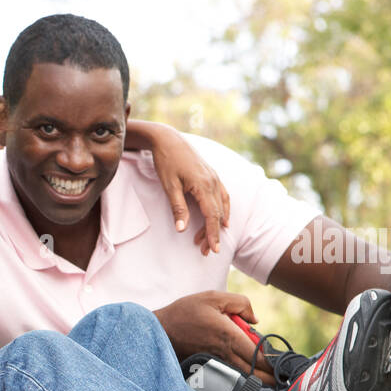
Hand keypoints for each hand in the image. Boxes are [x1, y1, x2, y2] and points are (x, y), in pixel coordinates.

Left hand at [147, 131, 230, 254]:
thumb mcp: (169, 186)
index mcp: (203, 185)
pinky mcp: (212, 175)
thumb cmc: (166, 162)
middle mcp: (213, 181)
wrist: (169, 140)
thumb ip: (178, 208)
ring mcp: (214, 177)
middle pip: (217, 214)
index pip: (212, 215)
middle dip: (213, 234)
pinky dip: (223, 210)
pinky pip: (223, 196)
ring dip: (217, 224)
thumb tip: (182, 229)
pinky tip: (222, 219)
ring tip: (210, 240)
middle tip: (206, 251)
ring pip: (221, 206)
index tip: (213, 249)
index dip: (213, 234)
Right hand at [154, 291, 274, 384]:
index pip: (260, 356)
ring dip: (258, 379)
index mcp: (230, 336)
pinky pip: (230, 376)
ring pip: (243, 378)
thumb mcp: (214, 296)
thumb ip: (241, 303)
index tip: (285, 364)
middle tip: (281, 376)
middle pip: (255, 374)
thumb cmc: (185, 312)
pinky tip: (246, 374)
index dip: (275, 362)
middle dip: (270, 377)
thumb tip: (254, 321)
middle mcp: (225, 354)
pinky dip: (241, 377)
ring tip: (269, 377)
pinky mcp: (207, 368)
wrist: (158, 330)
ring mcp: (215, 364)